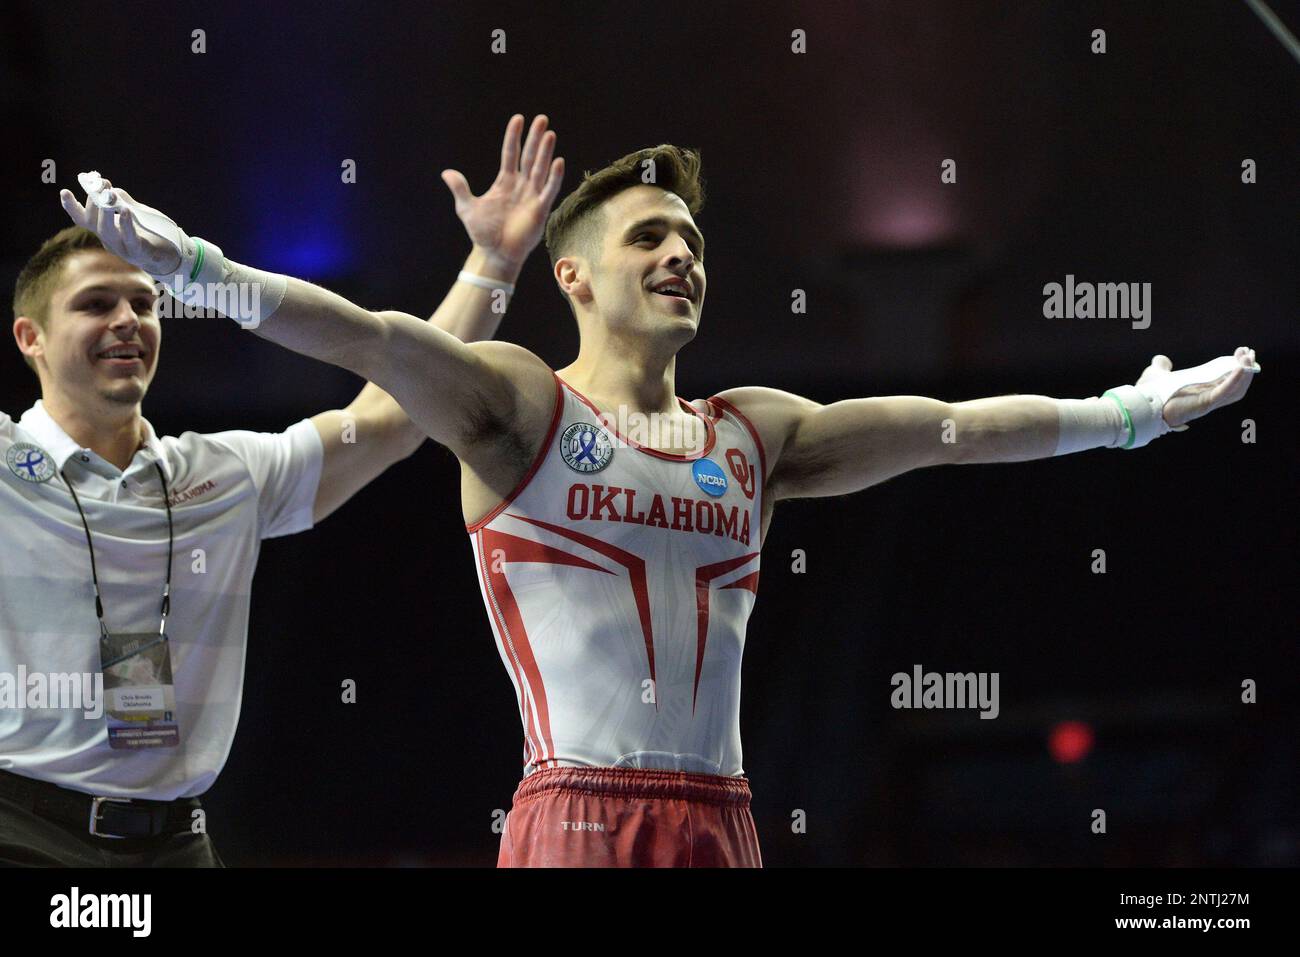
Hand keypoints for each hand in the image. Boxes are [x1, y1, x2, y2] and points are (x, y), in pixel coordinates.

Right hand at [60, 179, 183, 276]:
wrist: (173, 256)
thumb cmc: (152, 233)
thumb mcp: (136, 213)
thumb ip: (123, 202)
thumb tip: (111, 190)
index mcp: (106, 230)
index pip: (84, 220)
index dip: (71, 207)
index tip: (64, 191)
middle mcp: (110, 240)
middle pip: (93, 223)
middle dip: (94, 201)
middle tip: (99, 183)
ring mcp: (123, 249)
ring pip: (107, 231)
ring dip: (105, 212)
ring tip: (108, 196)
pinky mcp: (139, 253)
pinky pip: (130, 239)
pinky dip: (126, 225)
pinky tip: (126, 212)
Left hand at [440, 114, 563, 272]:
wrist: (495, 254)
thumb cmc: (483, 233)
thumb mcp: (467, 208)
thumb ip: (460, 189)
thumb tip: (446, 173)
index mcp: (505, 182)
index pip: (511, 154)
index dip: (514, 137)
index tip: (518, 119)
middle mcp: (521, 186)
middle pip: (529, 156)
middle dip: (535, 138)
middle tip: (542, 118)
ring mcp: (532, 196)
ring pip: (540, 169)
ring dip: (545, 152)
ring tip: (549, 133)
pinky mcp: (540, 209)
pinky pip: (549, 190)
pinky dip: (553, 176)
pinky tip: (557, 161)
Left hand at [1140, 347, 1259, 428]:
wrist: (1140, 406)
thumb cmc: (1148, 396)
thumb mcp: (1156, 376)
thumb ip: (1161, 368)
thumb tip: (1161, 360)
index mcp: (1199, 392)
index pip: (1224, 380)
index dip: (1234, 368)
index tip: (1240, 352)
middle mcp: (1206, 398)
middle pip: (1234, 386)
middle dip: (1244, 369)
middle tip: (1248, 353)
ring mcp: (1207, 402)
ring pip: (1235, 390)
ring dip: (1244, 374)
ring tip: (1249, 358)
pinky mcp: (1205, 403)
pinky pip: (1225, 392)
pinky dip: (1235, 380)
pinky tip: (1242, 367)